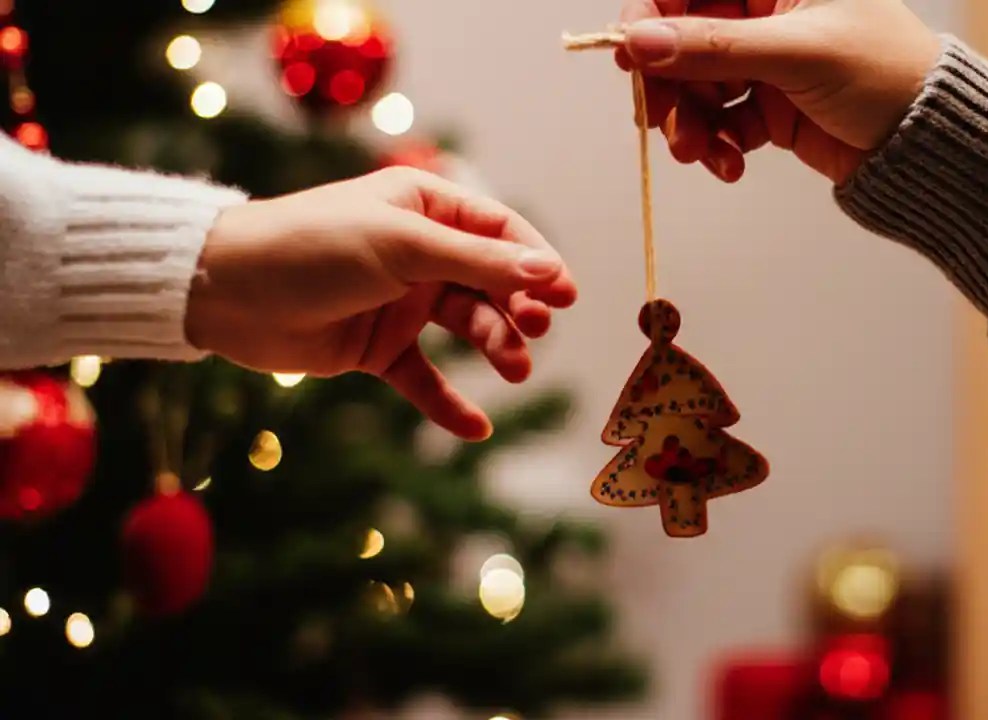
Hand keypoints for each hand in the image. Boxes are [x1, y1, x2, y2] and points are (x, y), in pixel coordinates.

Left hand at [185, 167, 576, 440]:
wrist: (224, 292)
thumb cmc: (312, 246)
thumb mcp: (402, 246)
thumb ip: (477, 263)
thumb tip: (549, 273)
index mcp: (426, 207)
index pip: (500, 233)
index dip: (536, 263)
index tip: (565, 295)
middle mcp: (420, 252)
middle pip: (491, 283)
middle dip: (518, 307)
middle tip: (535, 331)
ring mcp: (401, 302)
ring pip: (468, 328)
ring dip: (496, 348)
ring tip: (515, 370)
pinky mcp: (378, 349)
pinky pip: (425, 378)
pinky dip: (449, 404)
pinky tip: (476, 428)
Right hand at [615, 0, 939, 183]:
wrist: (933, 147)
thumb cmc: (888, 76)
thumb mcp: (798, 53)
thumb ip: (715, 46)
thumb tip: (638, 40)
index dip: (650, 16)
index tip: (628, 55)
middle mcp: (766, 13)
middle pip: (681, 40)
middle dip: (669, 86)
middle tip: (661, 121)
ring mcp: (766, 62)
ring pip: (696, 87)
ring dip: (689, 124)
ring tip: (703, 155)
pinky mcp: (771, 108)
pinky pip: (720, 123)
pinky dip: (716, 147)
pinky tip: (730, 165)